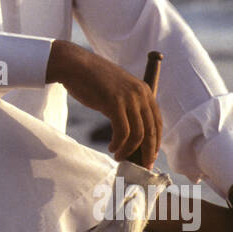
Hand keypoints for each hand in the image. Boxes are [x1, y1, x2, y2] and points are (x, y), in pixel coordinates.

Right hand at [46, 40, 162, 168]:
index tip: (150, 156)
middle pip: (151, 130)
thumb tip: (134, 134)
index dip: (155, 142)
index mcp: (144, 90)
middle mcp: (140, 94)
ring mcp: (128, 98)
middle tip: (142, 166)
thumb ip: (129, 105)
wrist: (75, 65)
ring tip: (119, 157)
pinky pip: (122, 132)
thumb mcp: (118, 90)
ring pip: (138, 134)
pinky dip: (118, 144)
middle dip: (148, 152)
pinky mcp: (114, 103)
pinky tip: (111, 148)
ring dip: (129, 150)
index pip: (157, 121)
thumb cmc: (93, 80)